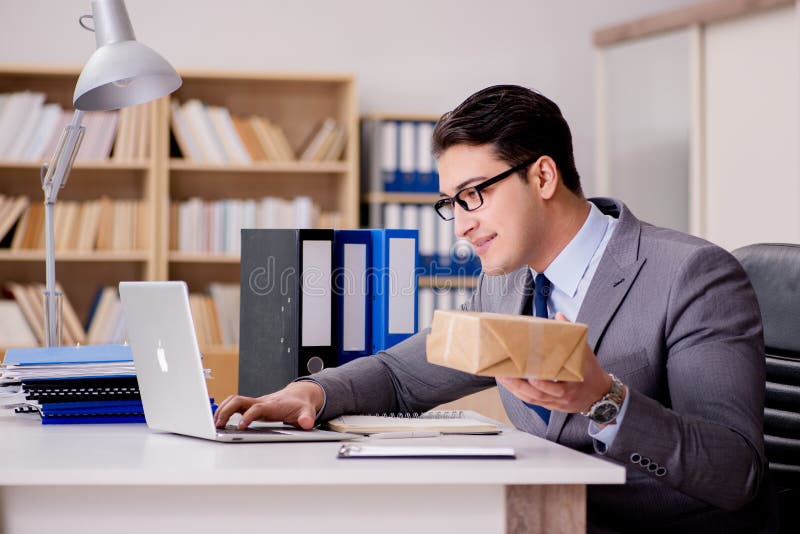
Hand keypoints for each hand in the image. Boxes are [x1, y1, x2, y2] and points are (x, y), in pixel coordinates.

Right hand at [213, 381, 324, 429]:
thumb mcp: (307, 412)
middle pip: (239, 400)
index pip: (256, 408)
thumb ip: (307, 418)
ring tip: (215, 424)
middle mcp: (261, 402)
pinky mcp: (253, 406)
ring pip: (234, 400)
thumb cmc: (301, 404)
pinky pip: (235, 405)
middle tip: (218, 425)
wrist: (300, 395)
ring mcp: (256, 403)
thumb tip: (306, 423)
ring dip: (222, 410)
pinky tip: (220, 420)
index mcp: (272, 405)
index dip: (248, 416)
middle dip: (226, 411)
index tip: (240, 426)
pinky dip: (225, 410)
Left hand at [496, 312, 612, 415]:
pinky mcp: (550, 405)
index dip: (543, 383)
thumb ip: (572, 335)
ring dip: (515, 389)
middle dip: (521, 385)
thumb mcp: (585, 353)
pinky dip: (519, 393)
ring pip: (533, 399)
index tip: (531, 375)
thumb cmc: (590, 372)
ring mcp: (556, 402)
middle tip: (506, 374)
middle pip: (539, 394)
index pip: (558, 386)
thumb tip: (559, 316)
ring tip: (502, 377)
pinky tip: (509, 385)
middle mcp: (563, 396)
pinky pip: (532, 401)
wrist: (599, 394)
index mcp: (574, 384)